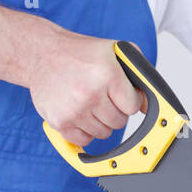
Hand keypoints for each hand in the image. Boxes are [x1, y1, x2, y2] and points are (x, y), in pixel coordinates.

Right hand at [27, 33, 146, 145]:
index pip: (133, 107)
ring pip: (103, 133)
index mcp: (107, 75)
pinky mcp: (59, 122)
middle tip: (104, 96)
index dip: (130, 100)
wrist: (42, 54)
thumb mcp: (115, 51)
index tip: (122, 94)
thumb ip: (139, 73)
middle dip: (116, 110)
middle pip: (119, 122)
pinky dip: (85, 131)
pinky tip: (81, 113)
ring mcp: (73, 110)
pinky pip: (84, 140)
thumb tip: (150, 103)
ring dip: (101, 121)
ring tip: (90, 101)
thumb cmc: (79, 53)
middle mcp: (89, 94)